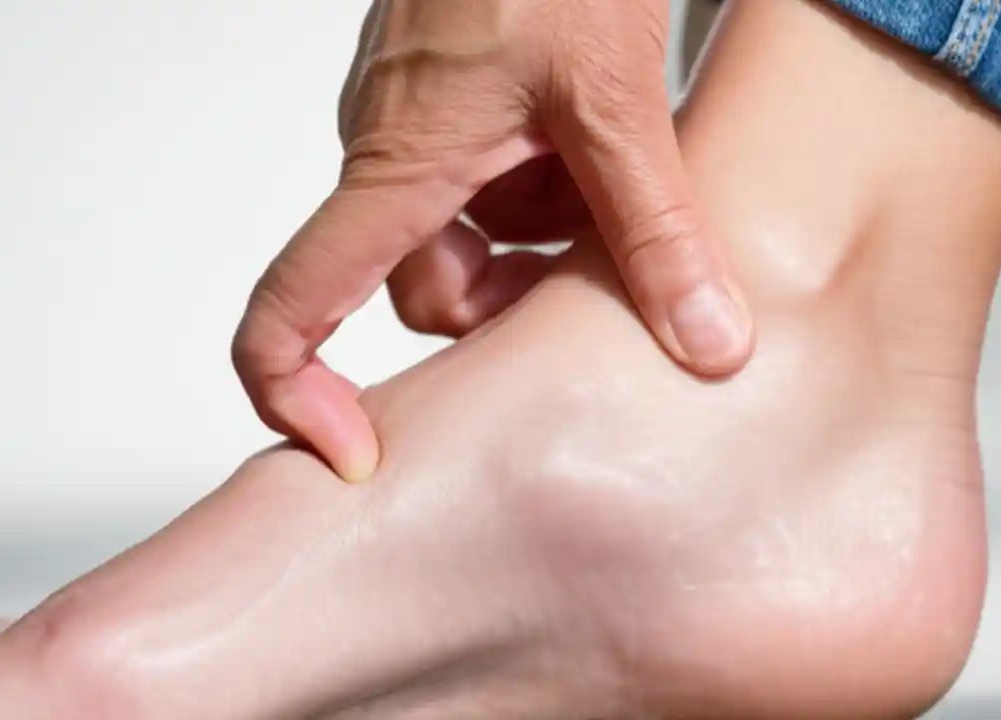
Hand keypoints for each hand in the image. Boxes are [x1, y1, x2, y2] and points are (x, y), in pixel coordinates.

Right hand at [232, 0, 755, 481]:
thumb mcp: (617, 102)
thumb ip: (659, 229)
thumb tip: (707, 343)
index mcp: (399, 171)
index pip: (292, 305)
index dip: (294, 394)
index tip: (351, 451)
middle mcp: (390, 157)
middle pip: (429, 290)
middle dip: (517, 297)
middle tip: (607, 266)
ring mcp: (420, 127)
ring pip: (470, 239)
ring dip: (546, 238)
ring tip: (614, 185)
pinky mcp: (455, 103)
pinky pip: (486, 184)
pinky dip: (545, 190)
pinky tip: (600, 153)